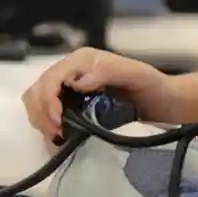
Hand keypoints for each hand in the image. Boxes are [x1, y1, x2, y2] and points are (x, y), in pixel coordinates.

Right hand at [20, 47, 177, 143]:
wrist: (162, 101)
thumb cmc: (152, 86)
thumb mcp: (137, 74)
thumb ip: (108, 72)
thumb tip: (78, 81)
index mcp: (84, 59)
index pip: (52, 77)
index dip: (49, 99)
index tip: (58, 121)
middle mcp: (72, 70)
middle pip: (38, 89)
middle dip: (41, 112)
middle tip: (57, 133)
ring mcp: (69, 87)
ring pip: (35, 101)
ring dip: (40, 119)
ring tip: (57, 135)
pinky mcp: (70, 103)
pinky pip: (44, 113)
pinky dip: (45, 125)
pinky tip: (58, 136)